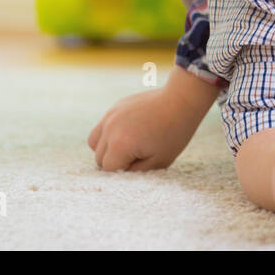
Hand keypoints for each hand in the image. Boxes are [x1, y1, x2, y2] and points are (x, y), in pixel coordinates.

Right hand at [87, 68, 216, 170]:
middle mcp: (110, 129)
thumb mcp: (159, 162)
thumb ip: (135, 172)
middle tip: (139, 154)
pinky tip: (128, 133)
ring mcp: (110, 116)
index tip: (142, 162)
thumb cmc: (174, 133)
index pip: (108, 169)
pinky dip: (108, 134)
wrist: (181, 100)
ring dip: (106, 149)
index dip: (124, 170)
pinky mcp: (114, 108)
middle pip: (99, 158)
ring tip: (127, 146)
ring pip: (94, 142)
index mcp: (121, 144)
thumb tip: (119, 173)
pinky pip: (101, 127)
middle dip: (115, 161)